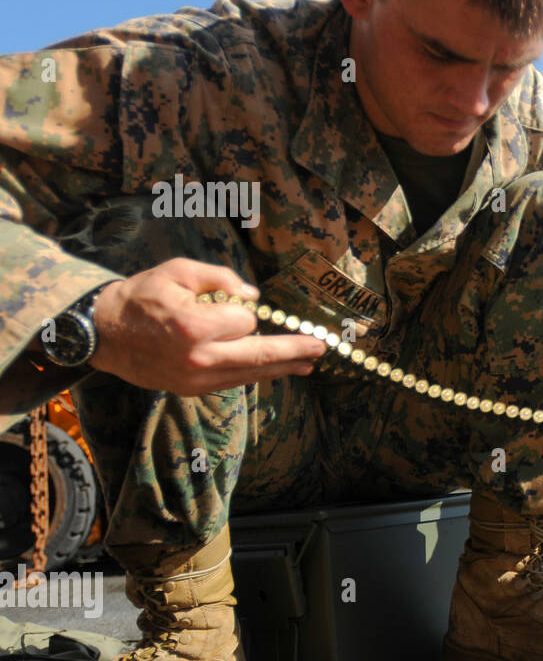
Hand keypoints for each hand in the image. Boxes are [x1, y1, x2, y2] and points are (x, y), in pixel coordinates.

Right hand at [90, 258, 325, 394]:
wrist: (104, 333)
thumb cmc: (142, 296)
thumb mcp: (178, 271)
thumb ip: (220, 278)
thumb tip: (254, 297)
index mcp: (194, 326)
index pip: (243, 321)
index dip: (244, 311)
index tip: (232, 303)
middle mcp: (198, 358)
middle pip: (259, 356)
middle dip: (294, 351)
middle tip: (321, 348)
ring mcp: (195, 379)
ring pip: (250, 373)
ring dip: (282, 367)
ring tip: (309, 362)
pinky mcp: (191, 389)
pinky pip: (234, 382)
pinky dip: (257, 375)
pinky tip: (277, 371)